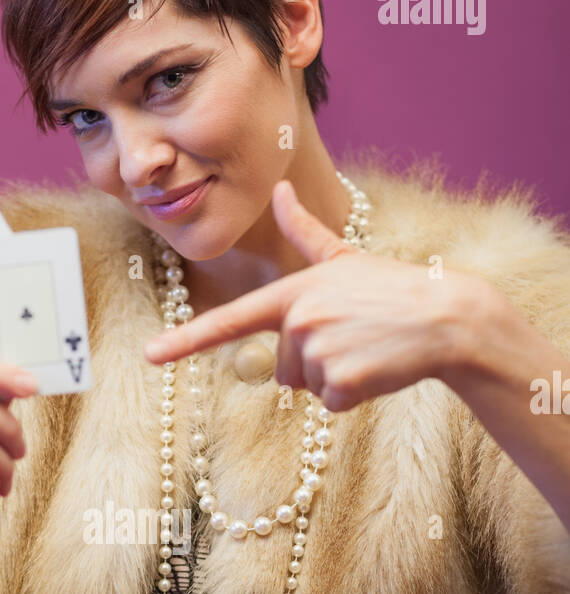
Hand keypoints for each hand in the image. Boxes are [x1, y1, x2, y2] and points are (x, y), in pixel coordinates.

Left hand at [144, 179, 487, 411]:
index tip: (149, 354)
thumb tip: (280, 190)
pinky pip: (330, 403)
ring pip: (304, 386)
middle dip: (311, 361)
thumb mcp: (343, 257)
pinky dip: (353, 394)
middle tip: (352, 336)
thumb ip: (302, 232)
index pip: (229, 321)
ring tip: (366, 348)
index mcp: (293, 293)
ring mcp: (317, 354)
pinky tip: (375, 368)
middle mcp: (298, 322)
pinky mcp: (339, 385)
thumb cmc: (391, 288)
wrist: (445, 318)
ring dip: (333, 376)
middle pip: (279, 367)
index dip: (185, 340)